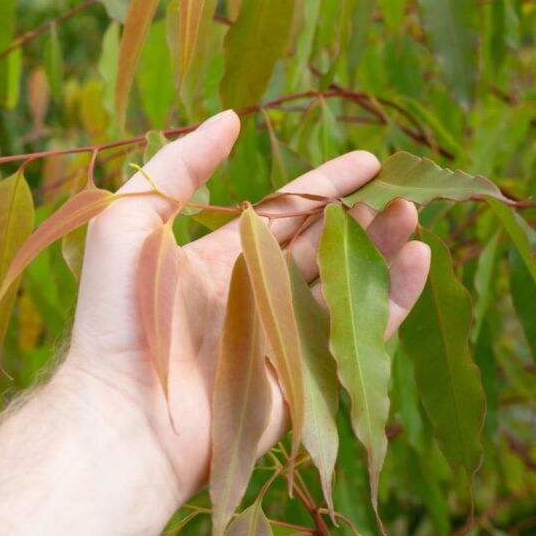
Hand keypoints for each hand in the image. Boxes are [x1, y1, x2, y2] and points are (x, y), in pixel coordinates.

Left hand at [62, 110, 429, 500]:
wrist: (124, 416)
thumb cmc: (119, 321)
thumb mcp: (128, 225)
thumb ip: (175, 169)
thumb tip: (229, 119)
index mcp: (220, 261)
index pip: (286, 214)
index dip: (326, 186)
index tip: (369, 162)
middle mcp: (256, 297)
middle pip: (324, 247)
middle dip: (364, 216)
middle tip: (403, 190)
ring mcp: (282, 339)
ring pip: (346, 286)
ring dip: (382, 249)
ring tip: (413, 216)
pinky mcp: (304, 379)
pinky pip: (357, 335)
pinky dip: (391, 300)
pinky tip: (417, 260)